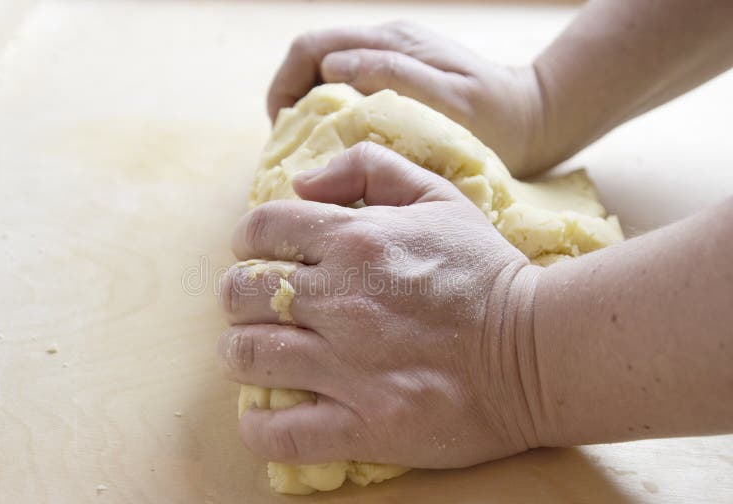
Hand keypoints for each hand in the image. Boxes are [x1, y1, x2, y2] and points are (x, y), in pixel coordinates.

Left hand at [218, 143, 543, 467]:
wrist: (538, 350)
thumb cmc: (485, 272)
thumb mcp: (439, 195)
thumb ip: (368, 168)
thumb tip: (301, 183)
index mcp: (357, 240)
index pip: (260, 230)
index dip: (246, 240)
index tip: (255, 254)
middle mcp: (342, 300)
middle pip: (241, 293)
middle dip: (238, 297)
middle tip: (257, 306)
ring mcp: (349, 366)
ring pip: (248, 355)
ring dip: (240, 352)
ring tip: (255, 354)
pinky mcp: (364, 424)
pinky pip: (279, 433)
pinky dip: (257, 427)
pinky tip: (262, 414)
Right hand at [267, 21, 547, 176]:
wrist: (535, 117)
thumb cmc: (495, 119)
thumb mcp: (448, 102)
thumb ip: (393, 76)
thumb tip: (332, 66)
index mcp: (390, 44)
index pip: (311, 48)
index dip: (285, 86)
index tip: (283, 131)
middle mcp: (386, 42)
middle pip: (311, 55)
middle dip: (289, 96)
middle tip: (291, 143)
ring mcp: (392, 56)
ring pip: (325, 69)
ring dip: (307, 103)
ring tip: (309, 146)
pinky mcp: (400, 74)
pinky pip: (347, 83)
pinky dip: (329, 108)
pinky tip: (336, 139)